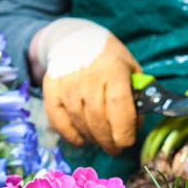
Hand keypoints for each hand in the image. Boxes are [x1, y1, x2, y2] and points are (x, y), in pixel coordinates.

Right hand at [32, 18, 140, 154]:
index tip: (127, 142)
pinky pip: (59, 123)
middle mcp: (88, 78)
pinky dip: (71, 136)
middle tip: (116, 148)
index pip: (119, 108)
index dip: (124, 131)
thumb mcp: (130, 68)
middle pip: (99, 121)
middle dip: (110, 141)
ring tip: (101, 140)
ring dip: (93, 139)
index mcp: (113, 71)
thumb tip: (136, 124)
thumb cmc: (108, 58)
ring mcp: (67, 86)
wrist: (72, 39)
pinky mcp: (51, 92)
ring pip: (81, 125)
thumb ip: (137, 94)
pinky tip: (82, 140)